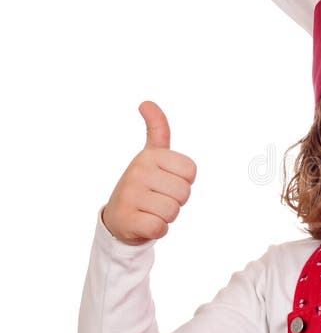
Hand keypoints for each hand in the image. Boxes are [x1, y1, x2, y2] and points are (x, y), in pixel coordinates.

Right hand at [101, 101, 196, 244]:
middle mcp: (137, 171)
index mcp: (149, 156)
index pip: (190, 172)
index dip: (183, 181)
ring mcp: (130, 195)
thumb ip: (158, 129)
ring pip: (173, 211)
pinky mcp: (127, 219)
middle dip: (176, 200)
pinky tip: (144, 223)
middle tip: (157, 198)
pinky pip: (160, 228)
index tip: (166, 181)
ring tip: (150, 210)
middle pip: (184, 193)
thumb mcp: (151, 155)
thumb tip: (146, 102)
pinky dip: (157, 230)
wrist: (118, 218)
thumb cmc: (143, 185)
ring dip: (166, 216)